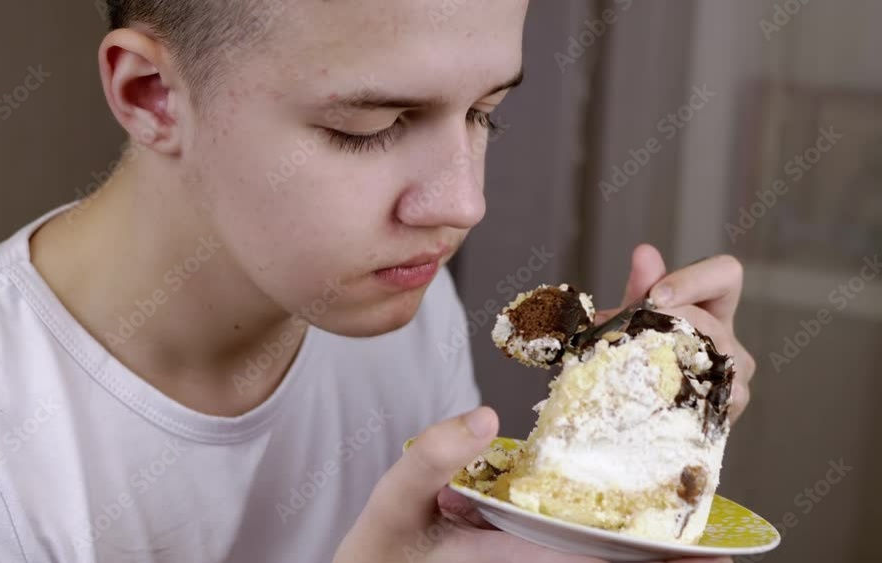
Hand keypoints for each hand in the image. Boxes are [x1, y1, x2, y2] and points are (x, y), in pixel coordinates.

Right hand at [333, 406, 731, 562]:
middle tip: (721, 549)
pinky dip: (603, 548)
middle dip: (663, 557)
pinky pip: (568, 557)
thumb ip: (434, 459)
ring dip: (637, 553)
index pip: (594, 557)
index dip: (656, 557)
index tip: (712, 553)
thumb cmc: (377, 557)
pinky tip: (624, 535)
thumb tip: (489, 416)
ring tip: (692, 544)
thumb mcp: (393, 504)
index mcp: (509, 557)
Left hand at [598, 244, 755, 423]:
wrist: (635, 411)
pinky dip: (681, 395)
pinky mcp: (726, 410)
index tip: (656, 297)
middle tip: (630, 336)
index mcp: (711, 307)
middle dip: (670, 327)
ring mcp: (734, 377)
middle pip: (713, 323)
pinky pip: (712, 399)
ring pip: (717, 362)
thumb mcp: (633, 318)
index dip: (694, 281)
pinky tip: (657, 398)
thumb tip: (644, 252)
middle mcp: (729, 340)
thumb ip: (640, 289)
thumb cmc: (637, 355)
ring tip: (635, 368)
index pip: (724, 274)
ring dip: (673, 363)